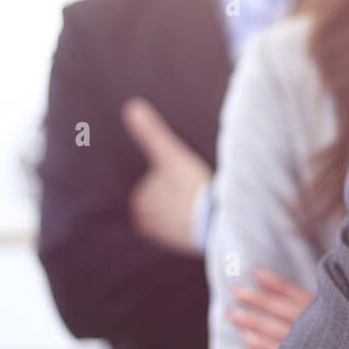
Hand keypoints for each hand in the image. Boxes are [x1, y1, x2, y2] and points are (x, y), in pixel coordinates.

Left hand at [122, 96, 210, 255]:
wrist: (216, 223)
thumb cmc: (193, 187)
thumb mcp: (172, 156)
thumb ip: (151, 133)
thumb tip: (131, 106)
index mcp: (140, 198)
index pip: (158, 180)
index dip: (177, 177)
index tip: (190, 183)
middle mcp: (144, 217)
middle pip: (164, 196)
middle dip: (179, 194)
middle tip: (198, 194)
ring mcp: (160, 232)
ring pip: (174, 211)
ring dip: (186, 208)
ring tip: (202, 208)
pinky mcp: (175, 242)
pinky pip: (181, 228)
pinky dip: (190, 224)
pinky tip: (201, 221)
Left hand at [227, 267, 315, 348]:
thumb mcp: (342, 311)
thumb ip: (322, 301)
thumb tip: (303, 286)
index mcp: (323, 309)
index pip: (293, 291)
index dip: (274, 282)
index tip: (255, 271)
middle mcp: (312, 325)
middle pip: (278, 308)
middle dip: (255, 298)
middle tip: (235, 289)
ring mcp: (303, 345)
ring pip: (270, 329)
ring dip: (249, 320)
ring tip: (231, 312)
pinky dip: (256, 343)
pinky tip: (245, 336)